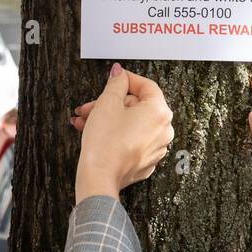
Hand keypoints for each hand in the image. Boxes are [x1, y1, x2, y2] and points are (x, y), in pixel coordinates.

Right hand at [73, 63, 173, 202]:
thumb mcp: (107, 103)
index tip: (115, 78)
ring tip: (87, 121)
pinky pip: (132, 140)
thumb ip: (116, 83)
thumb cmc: (105, 143)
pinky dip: (117, 135)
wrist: (99, 177)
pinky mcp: (146, 162)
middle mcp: (164, 131)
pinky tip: (97, 134)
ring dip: (109, 119)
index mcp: (159, 112)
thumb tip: (120, 74)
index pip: (147, 85)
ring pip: (132, 124)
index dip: (127, 80)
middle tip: (91, 106)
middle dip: (110, 104)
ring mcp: (156, 148)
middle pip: (137, 107)